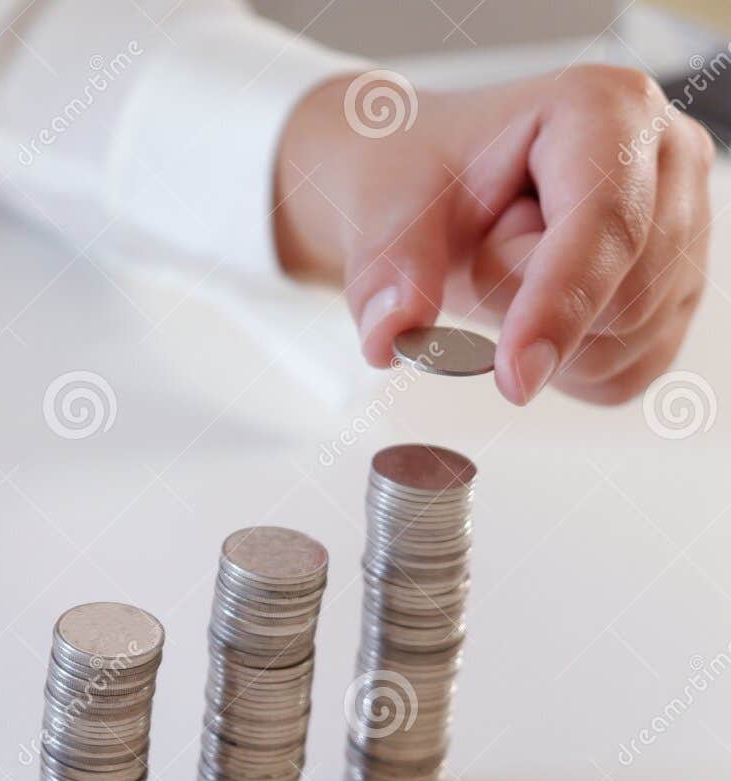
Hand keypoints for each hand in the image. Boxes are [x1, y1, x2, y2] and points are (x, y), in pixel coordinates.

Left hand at [273, 64, 712, 404]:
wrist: (432, 190)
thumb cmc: (422, 182)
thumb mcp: (387, 211)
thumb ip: (390, 271)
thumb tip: (389, 337)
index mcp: (606, 108)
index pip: (605, 226)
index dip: (558, 307)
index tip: (512, 378)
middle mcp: (669, 157)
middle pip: (623, 295)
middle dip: (528, 302)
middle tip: (483, 246)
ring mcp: (688, 224)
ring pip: (629, 340)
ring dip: (545, 333)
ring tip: (512, 264)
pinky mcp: (680, 288)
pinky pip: (629, 370)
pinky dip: (569, 366)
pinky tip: (535, 313)